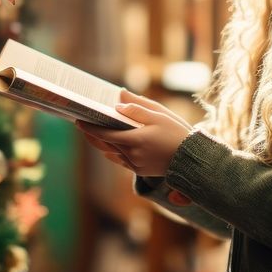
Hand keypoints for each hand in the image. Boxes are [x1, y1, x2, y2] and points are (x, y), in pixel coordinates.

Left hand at [76, 89, 191, 176]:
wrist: (192, 159)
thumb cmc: (177, 133)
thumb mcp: (159, 115)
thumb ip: (137, 107)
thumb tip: (118, 101)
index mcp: (136, 139)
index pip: (105, 133)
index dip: (90, 128)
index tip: (79, 120)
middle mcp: (132, 154)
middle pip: (104, 144)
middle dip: (92, 134)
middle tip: (81, 125)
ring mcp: (136, 164)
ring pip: (111, 153)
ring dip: (101, 143)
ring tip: (93, 133)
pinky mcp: (140, 171)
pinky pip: (120, 161)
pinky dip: (113, 152)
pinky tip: (109, 146)